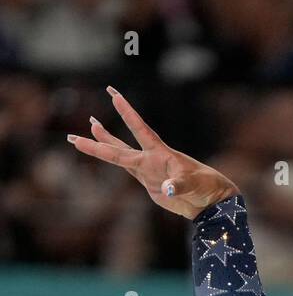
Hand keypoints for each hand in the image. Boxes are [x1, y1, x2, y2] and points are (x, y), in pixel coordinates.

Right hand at [67, 87, 237, 220]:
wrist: (207, 201)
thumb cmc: (204, 186)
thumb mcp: (193, 185)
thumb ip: (178, 185)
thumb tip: (167, 189)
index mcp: (161, 153)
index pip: (141, 129)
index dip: (128, 113)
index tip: (114, 95)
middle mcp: (150, 158)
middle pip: (120, 147)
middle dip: (101, 138)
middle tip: (84, 124)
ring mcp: (148, 169)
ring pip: (119, 155)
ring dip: (101, 145)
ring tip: (81, 135)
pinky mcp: (148, 182)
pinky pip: (126, 168)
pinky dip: (113, 160)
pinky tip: (101, 151)